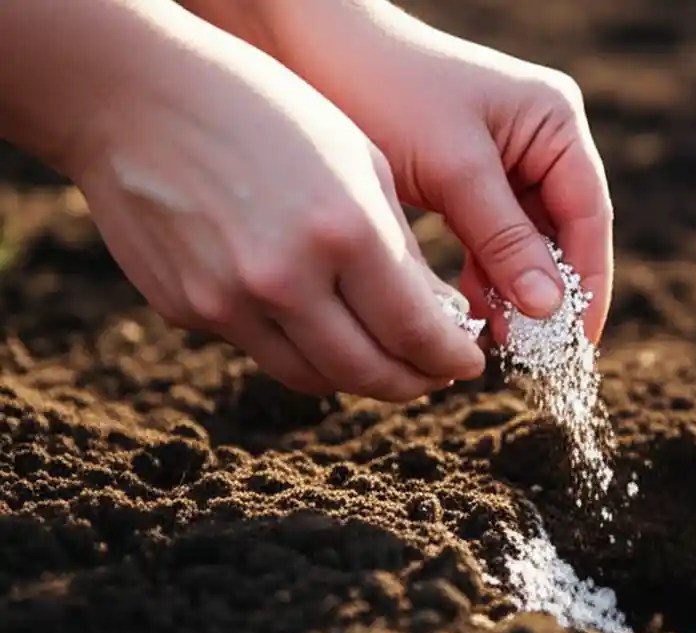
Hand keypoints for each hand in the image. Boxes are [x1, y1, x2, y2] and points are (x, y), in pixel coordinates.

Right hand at [69, 10, 484, 400]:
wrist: (137, 96)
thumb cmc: (269, 114)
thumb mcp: (361, 164)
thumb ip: (402, 252)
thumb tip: (439, 320)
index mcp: (345, 231)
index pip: (416, 332)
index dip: (450, 358)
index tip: (468, 362)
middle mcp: (287, 278)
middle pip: (369, 372)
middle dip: (414, 383)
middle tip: (434, 375)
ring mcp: (230, 302)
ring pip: (315, 378)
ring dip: (361, 379)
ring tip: (386, 362)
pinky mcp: (189, 311)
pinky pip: (263, 352)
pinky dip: (303, 352)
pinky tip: (323, 329)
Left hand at [229, 0, 614, 341]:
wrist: (309, 48)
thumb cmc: (385, 90)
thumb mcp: (454, 169)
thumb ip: (505, 240)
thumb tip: (549, 310)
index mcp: (555, 123)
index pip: (588, 215)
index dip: (588, 283)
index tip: (575, 343)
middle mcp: (541, 141)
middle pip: (565, 234)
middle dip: (552, 294)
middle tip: (538, 355)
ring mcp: (507, 162)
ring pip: (527, 244)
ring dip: (517, 292)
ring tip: (501, 343)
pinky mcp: (468, 181)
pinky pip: (492, 241)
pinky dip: (485, 278)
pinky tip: (472, 315)